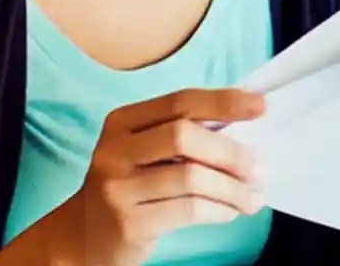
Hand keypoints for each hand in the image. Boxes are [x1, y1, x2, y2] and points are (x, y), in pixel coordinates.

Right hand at [46, 88, 265, 264]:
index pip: (180, 102)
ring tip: (253, 197)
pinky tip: (231, 212)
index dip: (223, 101)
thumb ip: (182, 134)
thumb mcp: (144, 152)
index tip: (260, 106)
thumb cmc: (129, 187)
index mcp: (122, 122)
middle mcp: (115, 150)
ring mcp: (118, 188)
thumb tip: (245, 124)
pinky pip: (189, 209)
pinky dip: (219, 209)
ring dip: (232, 188)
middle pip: (185, 136)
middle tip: (259, 168)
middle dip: (230, 151)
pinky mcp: (129, 223)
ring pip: (191, 177)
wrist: (80, 238)